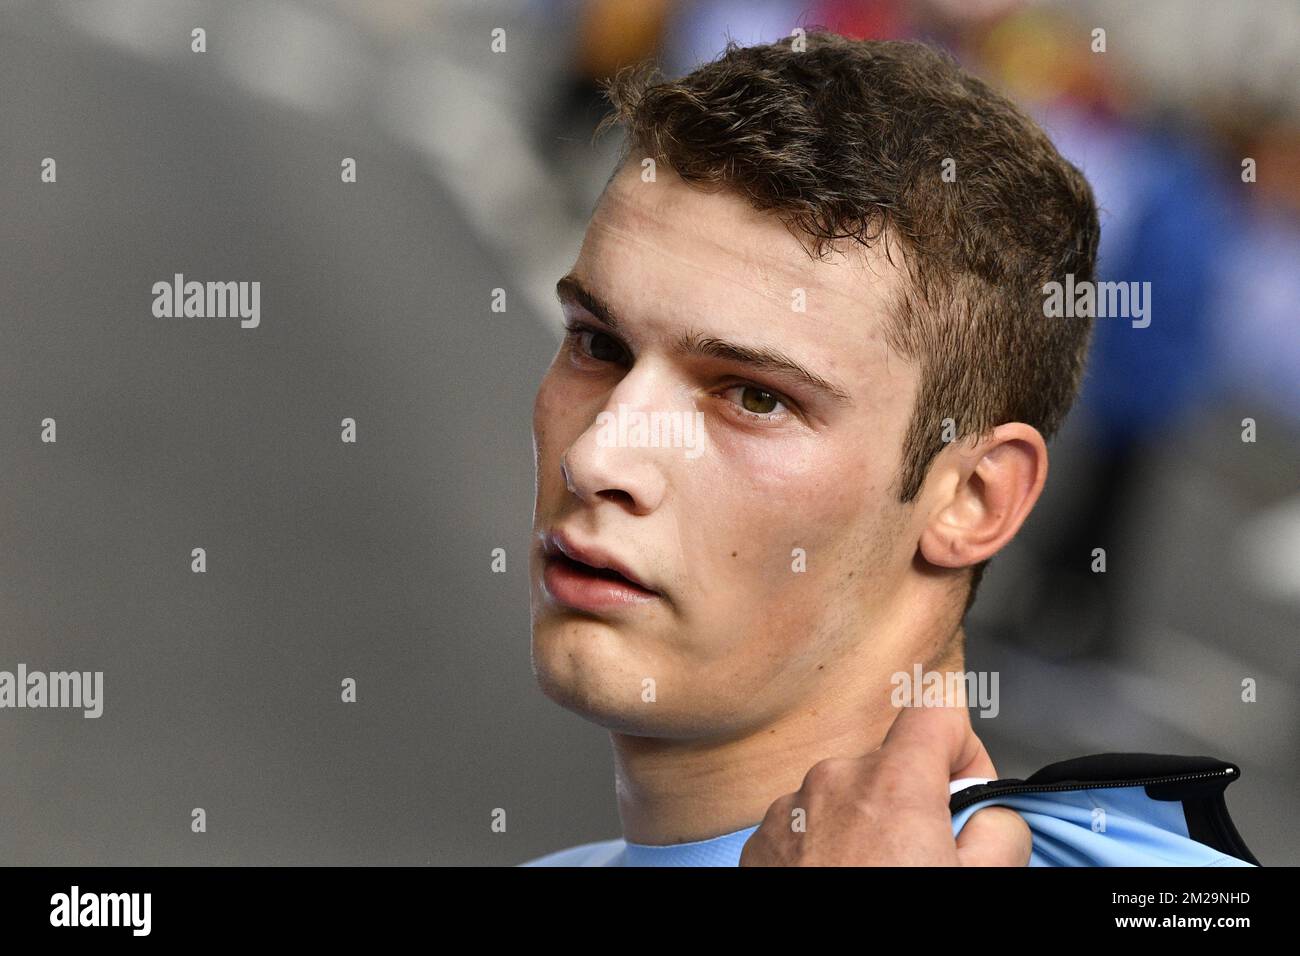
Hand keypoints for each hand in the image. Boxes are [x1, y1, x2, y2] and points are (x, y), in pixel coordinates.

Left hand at [739, 703, 1030, 865]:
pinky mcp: (762, 840)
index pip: (936, 708)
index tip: (966, 792)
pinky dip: (828, 848)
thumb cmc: (895, 931)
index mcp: (893, 783)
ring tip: (878, 880)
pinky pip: (809, 823)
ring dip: (868, 828)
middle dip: (916, 803)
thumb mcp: (976, 885)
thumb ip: (998, 830)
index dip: (962, 747)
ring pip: (848, 797)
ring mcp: (790, 808)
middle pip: (891, 764)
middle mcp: (835, 780)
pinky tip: (841, 886)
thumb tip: (992, 814)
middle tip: (927, 860)